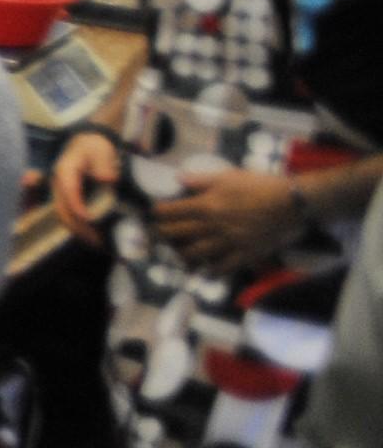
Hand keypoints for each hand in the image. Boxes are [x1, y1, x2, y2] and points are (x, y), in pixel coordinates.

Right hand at [50, 128, 120, 238]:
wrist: (86, 144)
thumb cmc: (93, 148)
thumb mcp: (100, 151)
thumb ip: (103, 164)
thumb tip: (106, 179)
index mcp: (65, 172)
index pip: (68, 190)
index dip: (76, 205)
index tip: (87, 218)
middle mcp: (58, 184)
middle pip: (61, 209)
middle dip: (77, 226)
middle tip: (96, 240)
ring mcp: (60, 193)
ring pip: (63, 216)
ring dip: (78, 231)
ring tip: (96, 243)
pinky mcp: (66, 199)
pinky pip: (69, 216)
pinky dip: (79, 228)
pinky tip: (92, 236)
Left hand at [157, 168, 309, 273]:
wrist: (292, 203)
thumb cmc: (260, 185)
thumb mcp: (229, 176)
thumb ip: (201, 179)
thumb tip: (178, 179)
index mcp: (206, 205)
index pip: (169, 212)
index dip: (157, 213)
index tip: (154, 214)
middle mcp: (212, 226)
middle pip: (175, 234)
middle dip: (161, 234)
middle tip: (158, 234)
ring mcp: (227, 243)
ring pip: (193, 254)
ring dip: (181, 254)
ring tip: (179, 252)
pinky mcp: (244, 255)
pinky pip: (221, 269)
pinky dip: (210, 271)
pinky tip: (205, 270)